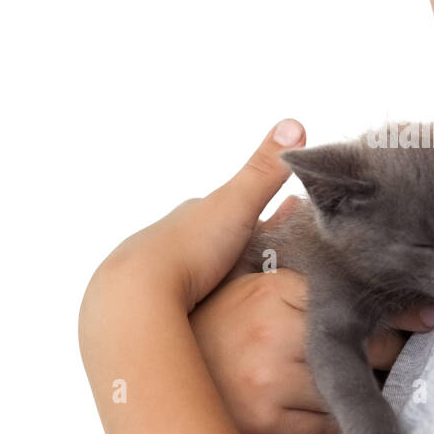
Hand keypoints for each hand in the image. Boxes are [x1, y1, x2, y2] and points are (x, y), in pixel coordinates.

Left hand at [81, 118, 310, 315]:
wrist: (138, 295)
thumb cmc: (189, 245)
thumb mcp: (237, 202)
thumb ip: (265, 169)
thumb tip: (295, 123)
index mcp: (197, 211)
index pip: (237, 206)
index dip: (266, 211)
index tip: (292, 213)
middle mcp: (179, 236)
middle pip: (224, 238)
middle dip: (251, 243)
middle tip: (281, 255)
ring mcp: (169, 272)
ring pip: (210, 269)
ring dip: (232, 272)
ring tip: (259, 287)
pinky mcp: (165, 306)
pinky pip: (200, 299)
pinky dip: (216, 298)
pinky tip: (225, 310)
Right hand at [191, 202, 433, 433]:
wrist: (148, 375)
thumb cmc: (202, 317)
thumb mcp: (231, 267)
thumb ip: (269, 231)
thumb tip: (297, 194)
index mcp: (272, 291)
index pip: (351, 300)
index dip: (393, 310)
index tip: (426, 312)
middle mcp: (272, 334)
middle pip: (363, 346)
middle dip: (388, 350)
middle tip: (407, 352)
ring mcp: (268, 381)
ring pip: (348, 388)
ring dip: (366, 388)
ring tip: (376, 383)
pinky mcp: (266, 424)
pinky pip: (327, 428)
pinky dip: (337, 421)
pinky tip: (337, 411)